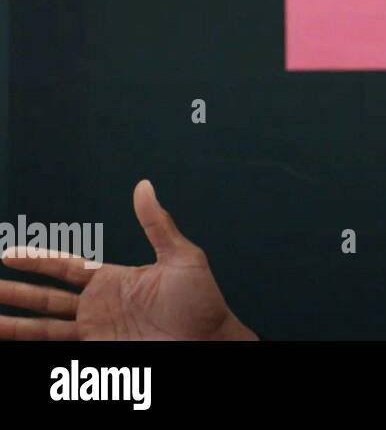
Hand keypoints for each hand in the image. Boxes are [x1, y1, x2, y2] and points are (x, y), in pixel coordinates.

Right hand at [0, 180, 255, 340]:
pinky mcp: (99, 352)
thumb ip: (157, 224)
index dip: (37, 261)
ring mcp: (97, 331)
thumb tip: (144, 187)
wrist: (211, 342)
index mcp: (115, 281)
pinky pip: (57, 348)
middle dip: (15, 293)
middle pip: (46, 298)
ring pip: (43, 327)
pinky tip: (13, 339)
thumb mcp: (182, 257)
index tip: (8, 254)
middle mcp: (100, 306)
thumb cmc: (203, 302)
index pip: (66, 267)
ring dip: (15, 324)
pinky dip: (32, 345)